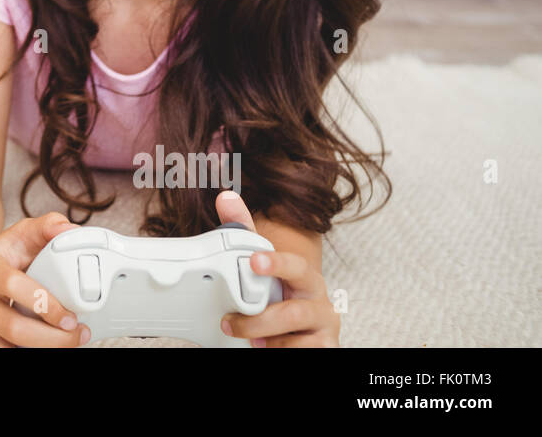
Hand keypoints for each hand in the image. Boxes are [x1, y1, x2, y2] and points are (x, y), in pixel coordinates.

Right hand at [0, 212, 88, 346]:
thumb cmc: (2, 256)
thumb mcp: (22, 234)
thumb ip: (47, 227)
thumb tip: (69, 229)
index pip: (13, 287)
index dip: (45, 305)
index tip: (71, 317)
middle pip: (14, 329)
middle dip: (53, 339)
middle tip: (77, 334)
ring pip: (7, 351)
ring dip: (44, 351)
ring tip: (66, 342)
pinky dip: (24, 354)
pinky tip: (40, 347)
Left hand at [215, 190, 340, 346]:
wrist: (303, 325)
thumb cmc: (280, 292)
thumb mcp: (263, 264)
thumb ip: (244, 231)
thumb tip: (225, 197)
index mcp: (304, 277)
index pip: (295, 265)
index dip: (276, 263)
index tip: (254, 261)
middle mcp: (319, 302)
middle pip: (293, 313)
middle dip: (259, 321)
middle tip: (230, 322)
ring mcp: (324, 329)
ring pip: (297, 340)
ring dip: (268, 341)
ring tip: (251, 340)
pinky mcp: (324, 349)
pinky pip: (303, 353)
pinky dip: (280, 352)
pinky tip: (267, 348)